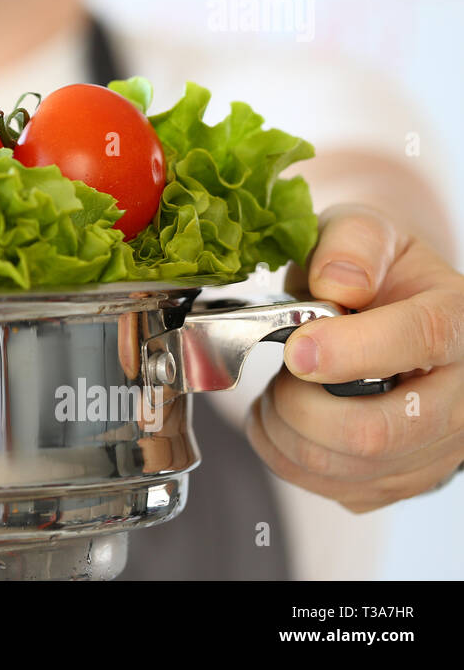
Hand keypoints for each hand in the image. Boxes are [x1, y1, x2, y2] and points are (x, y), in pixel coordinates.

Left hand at [246, 203, 463, 511]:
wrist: (398, 311)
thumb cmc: (380, 274)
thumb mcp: (367, 232)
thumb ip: (350, 245)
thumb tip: (337, 283)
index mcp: (458, 320)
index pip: (420, 340)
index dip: (350, 351)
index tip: (295, 349)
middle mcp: (462, 394)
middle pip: (376, 432)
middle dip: (300, 406)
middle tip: (282, 373)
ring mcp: (439, 446)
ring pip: (348, 467)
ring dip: (285, 432)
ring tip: (278, 395)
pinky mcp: (408, 480)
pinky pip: (336, 489)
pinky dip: (288, 458)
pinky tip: (287, 422)